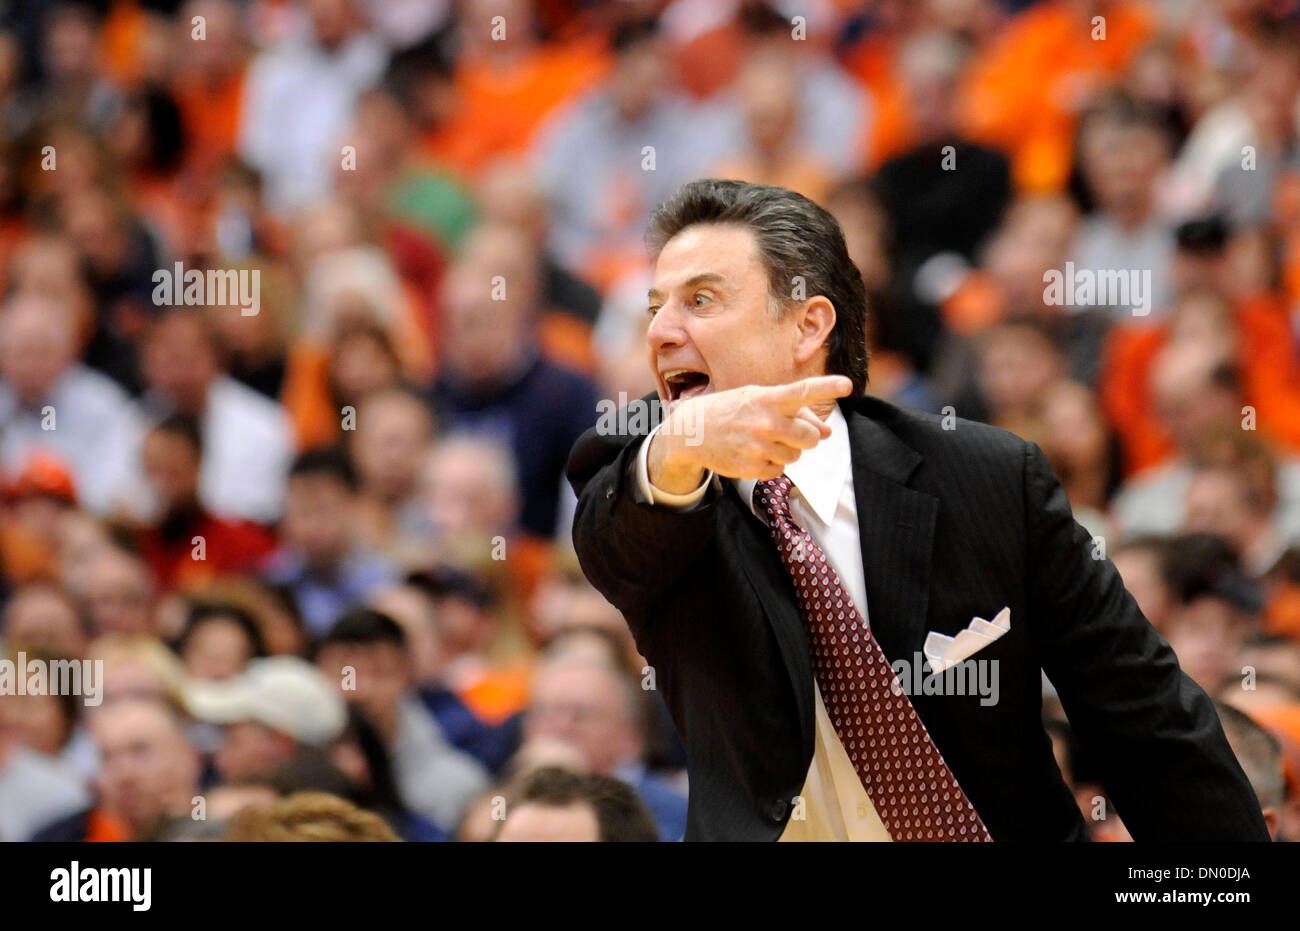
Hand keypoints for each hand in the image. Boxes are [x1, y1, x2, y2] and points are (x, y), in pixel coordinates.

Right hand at [647, 375, 852, 491]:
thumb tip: (827, 433)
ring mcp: (758, 447)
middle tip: (788, 430)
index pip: (803, 392)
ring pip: (796, 456)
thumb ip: (796, 413)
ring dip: (786, 449)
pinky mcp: (751, 468)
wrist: (691, 431)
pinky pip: (779, 470)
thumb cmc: (731, 409)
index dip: (827, 387)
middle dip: (806, 436)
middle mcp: (765, 423)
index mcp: (768, 399)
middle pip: (810, 438)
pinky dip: (771, 463)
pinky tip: (752, 452)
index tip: (847, 385)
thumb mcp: (759, 400)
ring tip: (762, 439)